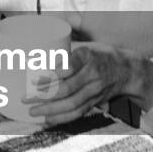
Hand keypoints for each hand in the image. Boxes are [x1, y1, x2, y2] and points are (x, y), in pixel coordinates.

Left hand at [26, 44, 152, 125]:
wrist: (126, 70)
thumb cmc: (100, 53)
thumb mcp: (87, 43)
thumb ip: (67, 40)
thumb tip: (40, 32)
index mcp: (88, 56)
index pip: (69, 67)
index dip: (51, 75)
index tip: (34, 79)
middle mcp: (92, 75)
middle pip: (67, 90)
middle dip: (44, 97)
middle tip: (25, 98)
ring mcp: (95, 91)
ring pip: (71, 105)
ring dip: (50, 111)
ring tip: (32, 111)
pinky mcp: (95, 102)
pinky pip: (78, 113)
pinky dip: (62, 118)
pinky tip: (47, 119)